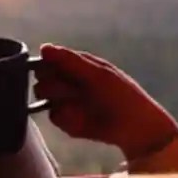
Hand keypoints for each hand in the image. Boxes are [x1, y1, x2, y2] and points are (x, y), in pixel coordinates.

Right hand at [33, 44, 177, 161]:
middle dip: (55, 86)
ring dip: (62, 101)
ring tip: (82, 107)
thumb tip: (43, 48)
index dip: (48, 67)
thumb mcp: (98, 74)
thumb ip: (70, 60)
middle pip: (42, 80)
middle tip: (74, 91)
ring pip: (44, 98)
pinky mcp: (67, 121)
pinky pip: (54, 117)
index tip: (58, 73)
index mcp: (76, 66)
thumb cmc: (122, 95)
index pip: (47, 61)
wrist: (135, 129)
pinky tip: (84, 120)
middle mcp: (68, 82)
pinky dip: (67, 118)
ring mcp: (66, 102)